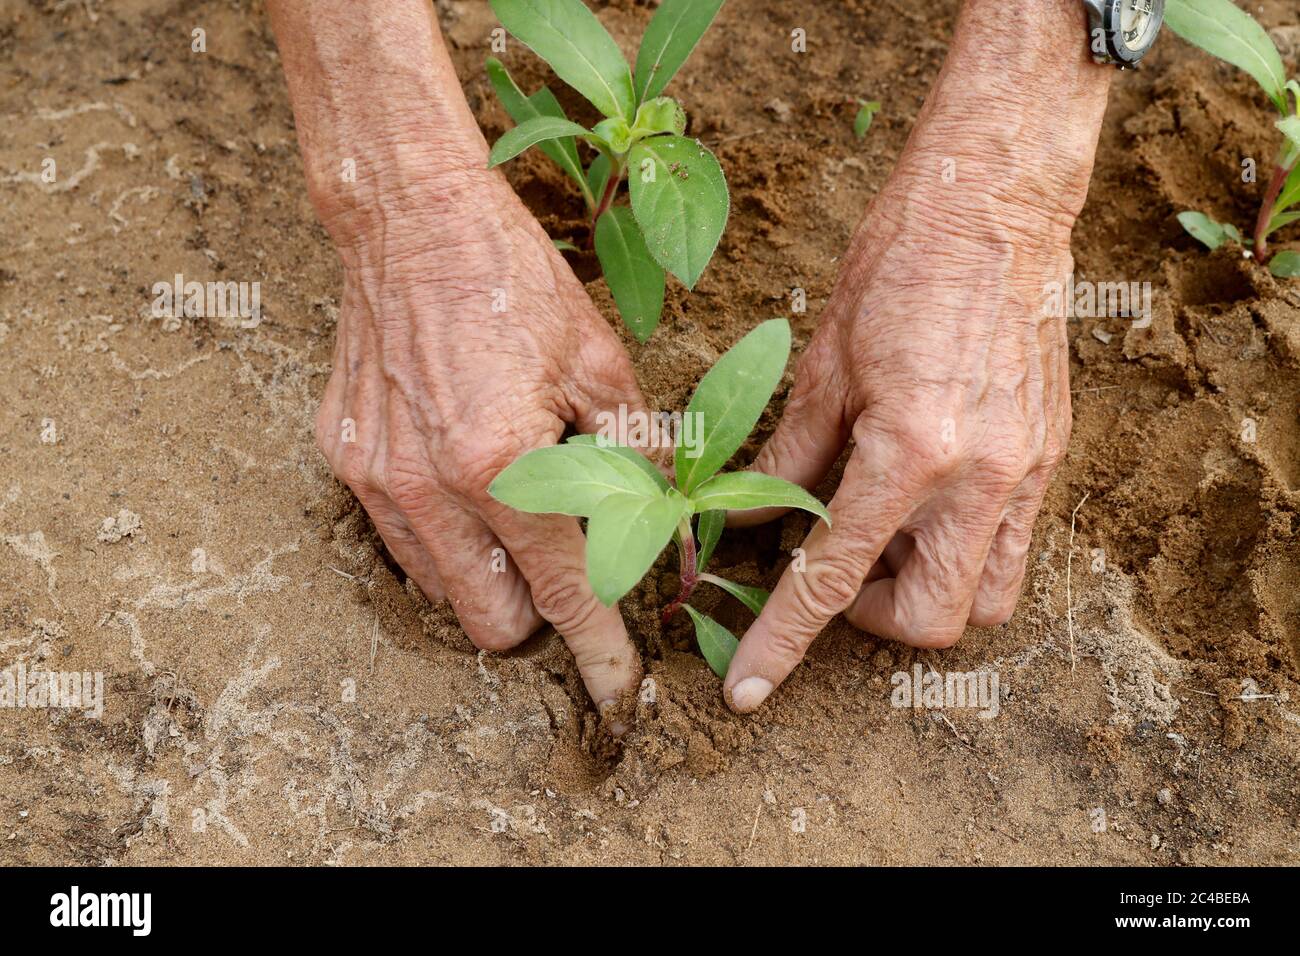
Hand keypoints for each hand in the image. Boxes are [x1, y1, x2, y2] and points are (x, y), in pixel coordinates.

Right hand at [315, 169, 645, 721]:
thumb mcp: (601, 365)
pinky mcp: (347, 459)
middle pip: (492, 623)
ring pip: (441, 592)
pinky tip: (465, 480)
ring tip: (515, 510)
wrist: (411, 220)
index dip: (600, 652)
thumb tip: (677, 529)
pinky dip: (443, 537)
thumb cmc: (513, 283)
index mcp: (502, 465)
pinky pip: (401, 540)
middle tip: (570, 567)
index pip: (564, 592)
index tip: (620, 691)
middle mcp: (428, 486)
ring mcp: (376, 477)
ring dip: (489, 578)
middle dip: (540, 616)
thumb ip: (640, 460)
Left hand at [722, 152, 1086, 713]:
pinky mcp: (1051, 456)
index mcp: (913, 452)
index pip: (833, 580)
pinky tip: (924, 502)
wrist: (995, 205)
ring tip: (884, 542)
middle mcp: (982, 478)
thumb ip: (789, 456)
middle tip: (835, 571)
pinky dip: (960, 550)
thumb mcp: (822, 364)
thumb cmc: (899, 267)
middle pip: (933, 622)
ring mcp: (1029, 471)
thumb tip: (750, 522)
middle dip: (871, 621)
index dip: (783, 644)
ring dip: (927, 595)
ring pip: (989, 600)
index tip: (747, 690)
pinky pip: (1012, 544)